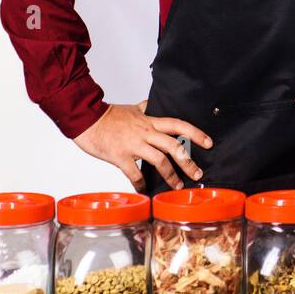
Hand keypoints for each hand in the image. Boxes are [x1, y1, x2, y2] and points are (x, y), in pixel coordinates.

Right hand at [73, 100, 212, 192]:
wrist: (85, 119)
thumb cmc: (108, 116)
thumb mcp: (132, 109)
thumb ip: (145, 108)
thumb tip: (152, 103)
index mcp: (150, 121)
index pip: (179, 125)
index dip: (196, 133)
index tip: (209, 143)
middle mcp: (145, 132)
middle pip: (174, 146)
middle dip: (189, 161)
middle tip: (198, 173)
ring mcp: (133, 145)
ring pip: (159, 160)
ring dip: (171, 175)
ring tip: (177, 185)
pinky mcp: (120, 156)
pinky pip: (135, 173)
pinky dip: (141, 184)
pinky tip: (145, 190)